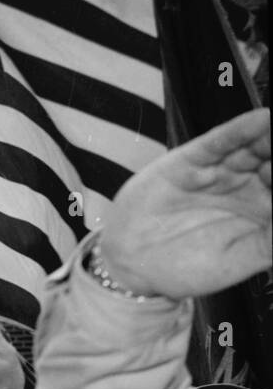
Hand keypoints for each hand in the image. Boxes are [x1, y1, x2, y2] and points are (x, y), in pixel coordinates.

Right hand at [97, 108, 270, 299]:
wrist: (129, 265)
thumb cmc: (183, 268)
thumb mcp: (237, 260)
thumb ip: (271, 240)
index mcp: (264, 209)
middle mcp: (247, 185)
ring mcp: (222, 171)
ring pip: (255, 145)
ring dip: (271, 138)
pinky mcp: (192, 160)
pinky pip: (221, 141)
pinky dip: (240, 129)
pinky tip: (261, 120)